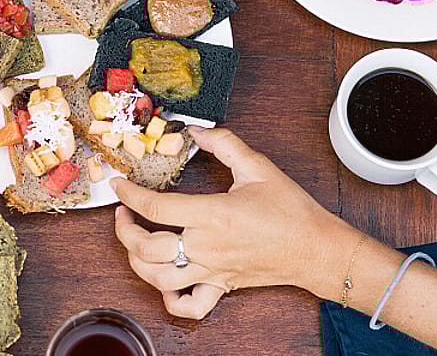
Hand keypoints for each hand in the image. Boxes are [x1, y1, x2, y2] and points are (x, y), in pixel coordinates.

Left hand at [112, 127, 350, 318]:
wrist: (317, 249)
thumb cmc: (291, 211)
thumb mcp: (258, 167)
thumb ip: (224, 144)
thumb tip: (197, 131)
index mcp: (214, 215)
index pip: (157, 207)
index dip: (130, 195)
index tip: (119, 186)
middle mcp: (208, 246)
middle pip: (148, 248)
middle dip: (124, 231)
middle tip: (123, 214)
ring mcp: (213, 270)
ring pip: (160, 279)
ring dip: (138, 263)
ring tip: (134, 244)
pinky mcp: (221, 285)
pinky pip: (191, 306)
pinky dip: (171, 300)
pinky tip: (164, 284)